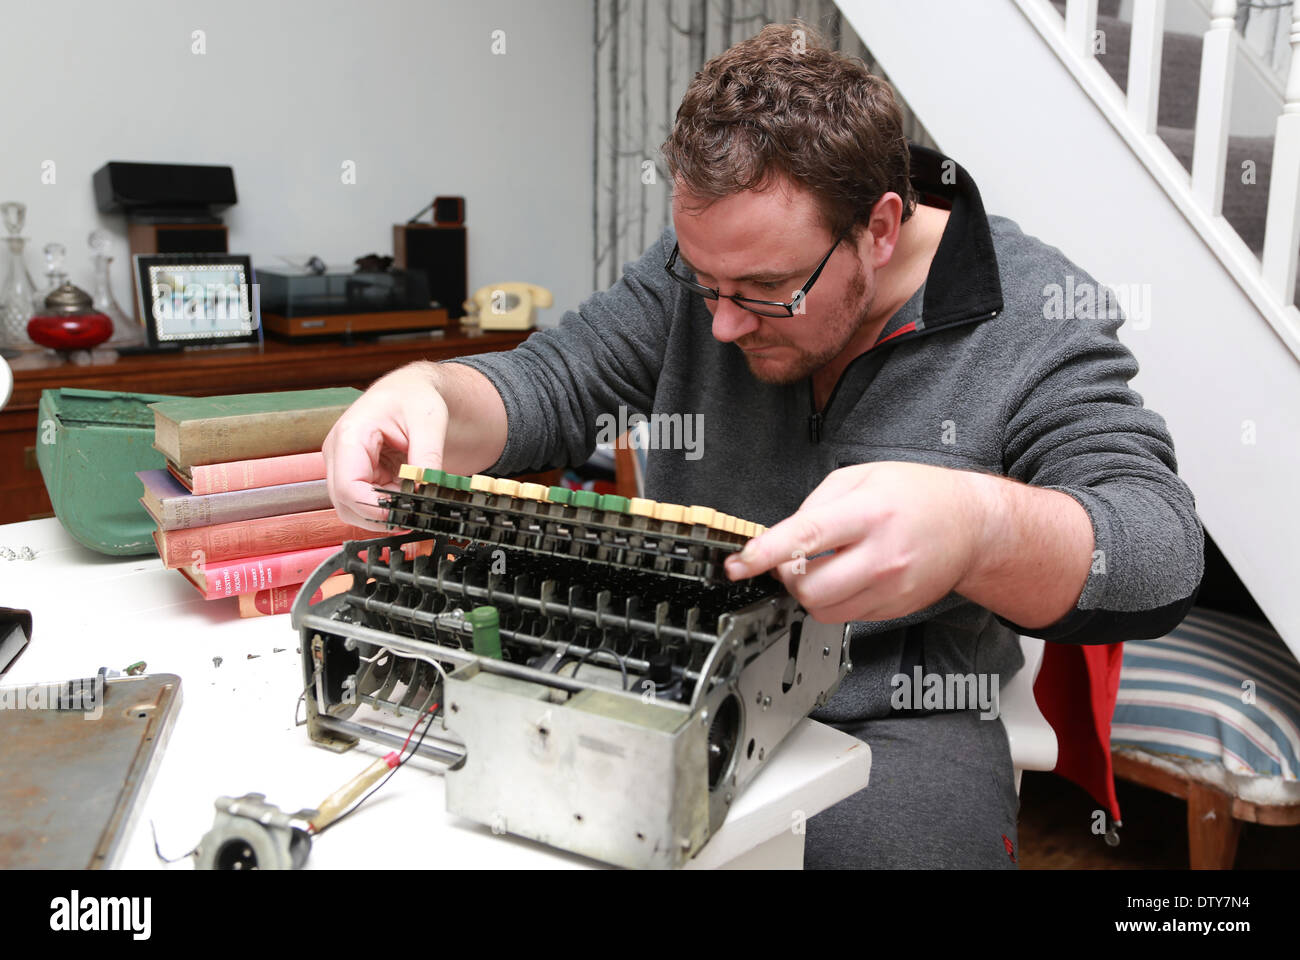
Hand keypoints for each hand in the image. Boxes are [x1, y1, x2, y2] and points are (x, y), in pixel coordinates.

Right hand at [323, 363, 449, 529]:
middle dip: (381, 515)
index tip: (405, 512)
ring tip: (413, 498)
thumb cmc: (415, 397)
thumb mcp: (429, 422)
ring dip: (384, 513)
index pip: (348, 486)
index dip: (375, 508)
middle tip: (415, 512)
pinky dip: (387, 507)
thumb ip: (427, 457)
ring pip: (353, 509)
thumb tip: (428, 491)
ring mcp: (343, 465)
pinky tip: (408, 495)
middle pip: (346, 504)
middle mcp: (338, 453)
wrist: (410, 390)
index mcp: (350, 435)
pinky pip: (364, 503)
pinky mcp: (354, 474)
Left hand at [724, 462, 994, 623]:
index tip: (739, 564)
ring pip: (823, 609)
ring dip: (808, 592)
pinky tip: (846, 577)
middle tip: (792, 559)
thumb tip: (783, 535)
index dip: (766, 553)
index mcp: (869, 513)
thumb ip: (817, 503)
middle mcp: (881, 555)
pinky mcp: (894, 608)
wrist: (972, 525)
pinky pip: (845, 616)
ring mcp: (890, 587)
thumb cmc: (918, 495)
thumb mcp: (863, 476)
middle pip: (810, 586)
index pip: (807, 535)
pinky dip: (834, 600)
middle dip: (788, 576)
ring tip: (821, 567)